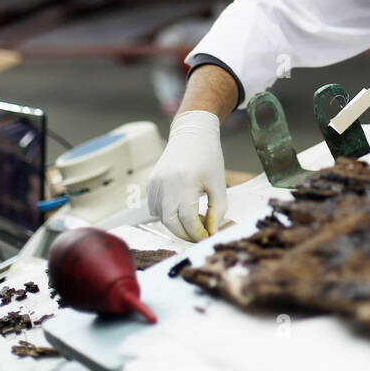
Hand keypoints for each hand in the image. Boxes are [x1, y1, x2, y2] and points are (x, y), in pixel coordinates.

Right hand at [147, 110, 227, 241]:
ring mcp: (155, 184)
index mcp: (185, 184)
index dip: (198, 233)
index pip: (188, 221)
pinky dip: (166, 214)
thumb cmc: (209, 158)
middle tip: (199, 235)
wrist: (192, 134)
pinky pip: (154, 207)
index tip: (207, 237)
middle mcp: (166, 185)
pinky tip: (180, 209)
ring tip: (193, 220)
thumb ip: (217, 210)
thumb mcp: (219, 184)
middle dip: (185, 234)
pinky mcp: (151, 183)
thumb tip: (211, 232)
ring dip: (176, 225)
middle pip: (171, 223)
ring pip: (161, 217)